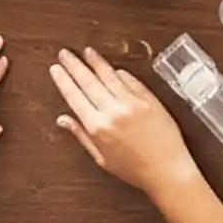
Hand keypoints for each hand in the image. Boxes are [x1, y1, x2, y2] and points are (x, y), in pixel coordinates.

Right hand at [49, 47, 199, 195]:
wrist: (167, 170)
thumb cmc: (134, 169)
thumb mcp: (101, 158)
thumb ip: (81, 135)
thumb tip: (62, 119)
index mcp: (98, 128)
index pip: (74, 96)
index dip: (64, 80)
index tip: (56, 69)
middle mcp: (113, 112)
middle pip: (88, 81)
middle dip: (74, 65)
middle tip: (65, 53)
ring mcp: (132, 103)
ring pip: (109, 76)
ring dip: (95, 62)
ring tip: (87, 52)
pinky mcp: (148, 99)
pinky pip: (130, 80)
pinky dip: (119, 72)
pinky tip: (113, 68)